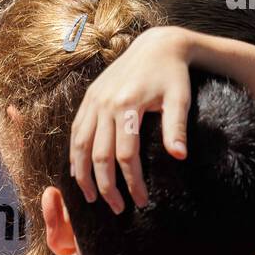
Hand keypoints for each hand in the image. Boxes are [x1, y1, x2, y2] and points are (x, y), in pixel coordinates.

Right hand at [70, 26, 191, 212]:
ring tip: (90, 198)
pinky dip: (74, 154)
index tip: (142, 202)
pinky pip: (75, 132)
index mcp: (127, 105)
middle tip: (117, 209)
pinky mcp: (88, 99)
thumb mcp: (180, 98)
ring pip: (80, 146)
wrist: (156, 45)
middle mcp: (104, 104)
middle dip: (106, 186)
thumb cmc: (172, 75)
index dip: (132, 182)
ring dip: (83, 175)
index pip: (125, 155)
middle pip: (99, 155)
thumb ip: (176, 127)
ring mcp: (93, 101)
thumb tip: (179, 157)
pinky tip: (78, 172)